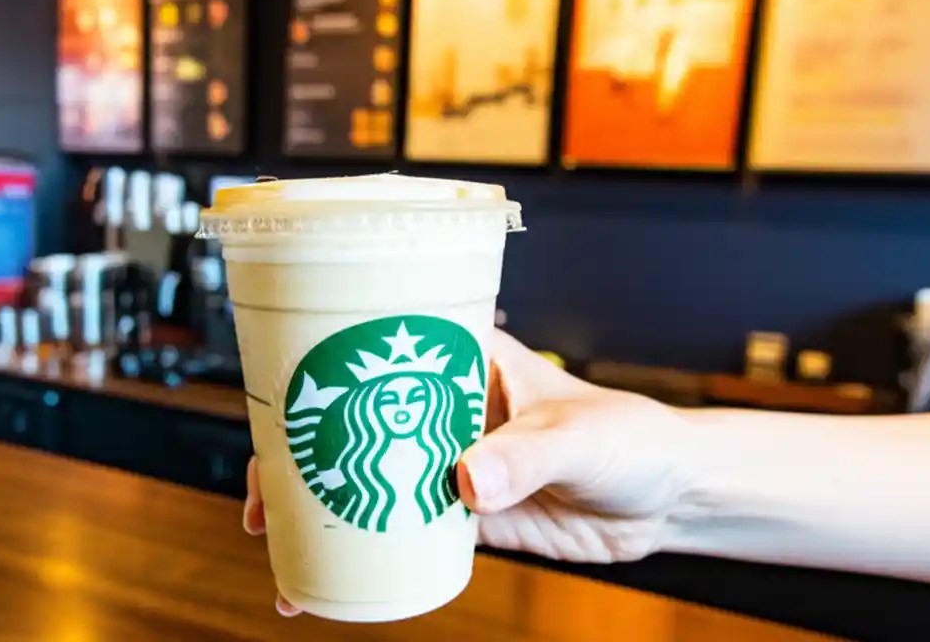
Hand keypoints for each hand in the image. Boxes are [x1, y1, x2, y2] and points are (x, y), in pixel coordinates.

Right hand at [242, 330, 696, 614]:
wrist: (670, 499)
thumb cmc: (635, 438)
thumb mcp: (581, 434)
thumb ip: (527, 455)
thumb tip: (467, 481)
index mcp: (464, 360)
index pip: (379, 350)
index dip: (320, 372)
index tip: (276, 406)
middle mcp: (444, 406)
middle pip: (352, 421)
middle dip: (297, 455)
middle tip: (259, 498)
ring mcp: (449, 460)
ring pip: (365, 477)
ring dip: (320, 504)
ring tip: (274, 541)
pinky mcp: (464, 514)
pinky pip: (400, 529)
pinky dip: (363, 551)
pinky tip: (330, 578)